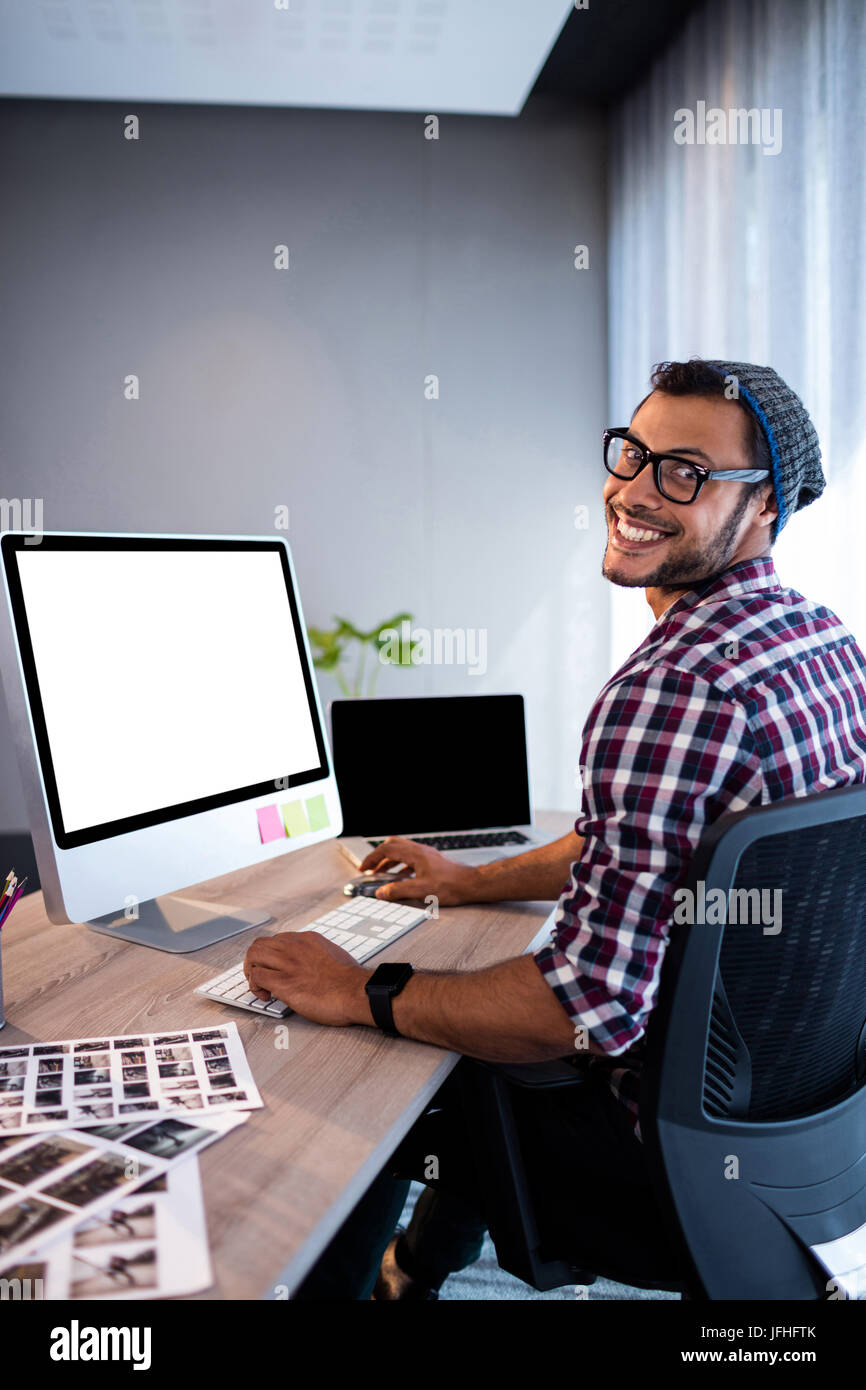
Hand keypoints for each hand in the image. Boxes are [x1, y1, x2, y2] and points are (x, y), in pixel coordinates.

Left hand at [243, 931, 367, 1026]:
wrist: (355, 992)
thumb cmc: (349, 980)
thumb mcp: (334, 955)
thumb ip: (318, 955)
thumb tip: (313, 964)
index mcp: (308, 939)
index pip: (277, 939)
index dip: (271, 955)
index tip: (275, 967)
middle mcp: (294, 947)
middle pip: (259, 944)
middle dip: (255, 961)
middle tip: (260, 976)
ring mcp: (288, 963)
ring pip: (253, 956)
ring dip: (251, 972)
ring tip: (259, 986)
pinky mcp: (284, 983)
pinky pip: (256, 977)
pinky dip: (255, 987)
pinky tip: (266, 996)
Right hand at [357, 836, 479, 906]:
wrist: (471, 884)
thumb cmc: (451, 885)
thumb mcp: (421, 891)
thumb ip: (398, 891)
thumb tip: (381, 892)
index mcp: (415, 854)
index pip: (386, 849)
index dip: (372, 858)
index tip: (364, 868)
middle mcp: (420, 850)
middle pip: (392, 845)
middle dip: (378, 856)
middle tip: (369, 867)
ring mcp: (426, 855)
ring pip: (401, 851)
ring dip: (389, 861)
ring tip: (381, 873)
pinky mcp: (431, 861)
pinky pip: (410, 858)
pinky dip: (400, 865)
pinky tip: (400, 877)